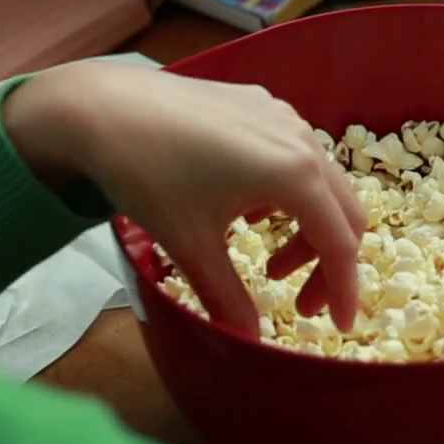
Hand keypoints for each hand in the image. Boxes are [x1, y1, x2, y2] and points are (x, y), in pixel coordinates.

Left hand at [2, 62, 365, 336]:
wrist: (101, 107)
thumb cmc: (149, 174)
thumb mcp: (190, 245)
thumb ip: (229, 298)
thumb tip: (252, 339)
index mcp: (294, 173)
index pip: (340, 243)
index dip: (342, 289)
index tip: (337, 326)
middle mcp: (300, 138)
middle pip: (343, 212)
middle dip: (328, 264)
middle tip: (300, 301)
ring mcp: (281, 115)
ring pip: (320, 182)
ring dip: (306, 229)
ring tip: (268, 263)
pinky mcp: (259, 104)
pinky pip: (294, 156)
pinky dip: (287, 195)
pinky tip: (246, 211)